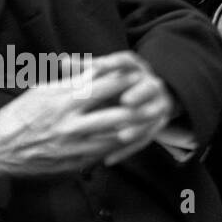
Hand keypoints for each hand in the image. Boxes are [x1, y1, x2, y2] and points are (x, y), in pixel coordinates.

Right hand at [0, 56, 147, 178]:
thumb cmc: (19, 114)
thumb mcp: (45, 90)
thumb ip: (75, 81)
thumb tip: (101, 67)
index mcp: (64, 101)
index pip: (106, 86)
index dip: (127, 80)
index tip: (141, 73)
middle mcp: (71, 124)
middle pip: (118, 114)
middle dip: (140, 107)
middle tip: (154, 99)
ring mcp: (73, 146)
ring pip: (115, 137)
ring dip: (135, 128)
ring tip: (149, 119)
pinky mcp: (73, 164)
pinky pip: (103, 154)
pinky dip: (117, 146)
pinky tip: (128, 139)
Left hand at [89, 52, 177, 166]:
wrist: (153, 94)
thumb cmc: (120, 82)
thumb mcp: (104, 73)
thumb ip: (85, 69)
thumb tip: (62, 62)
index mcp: (136, 68)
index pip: (127, 61)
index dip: (114, 63)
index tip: (98, 66)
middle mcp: (151, 83)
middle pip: (149, 86)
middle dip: (139, 93)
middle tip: (126, 100)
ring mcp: (159, 103)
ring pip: (153, 113)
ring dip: (139, 124)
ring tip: (122, 135)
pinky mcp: (159, 122)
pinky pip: (148, 136)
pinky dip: (130, 149)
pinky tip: (110, 160)